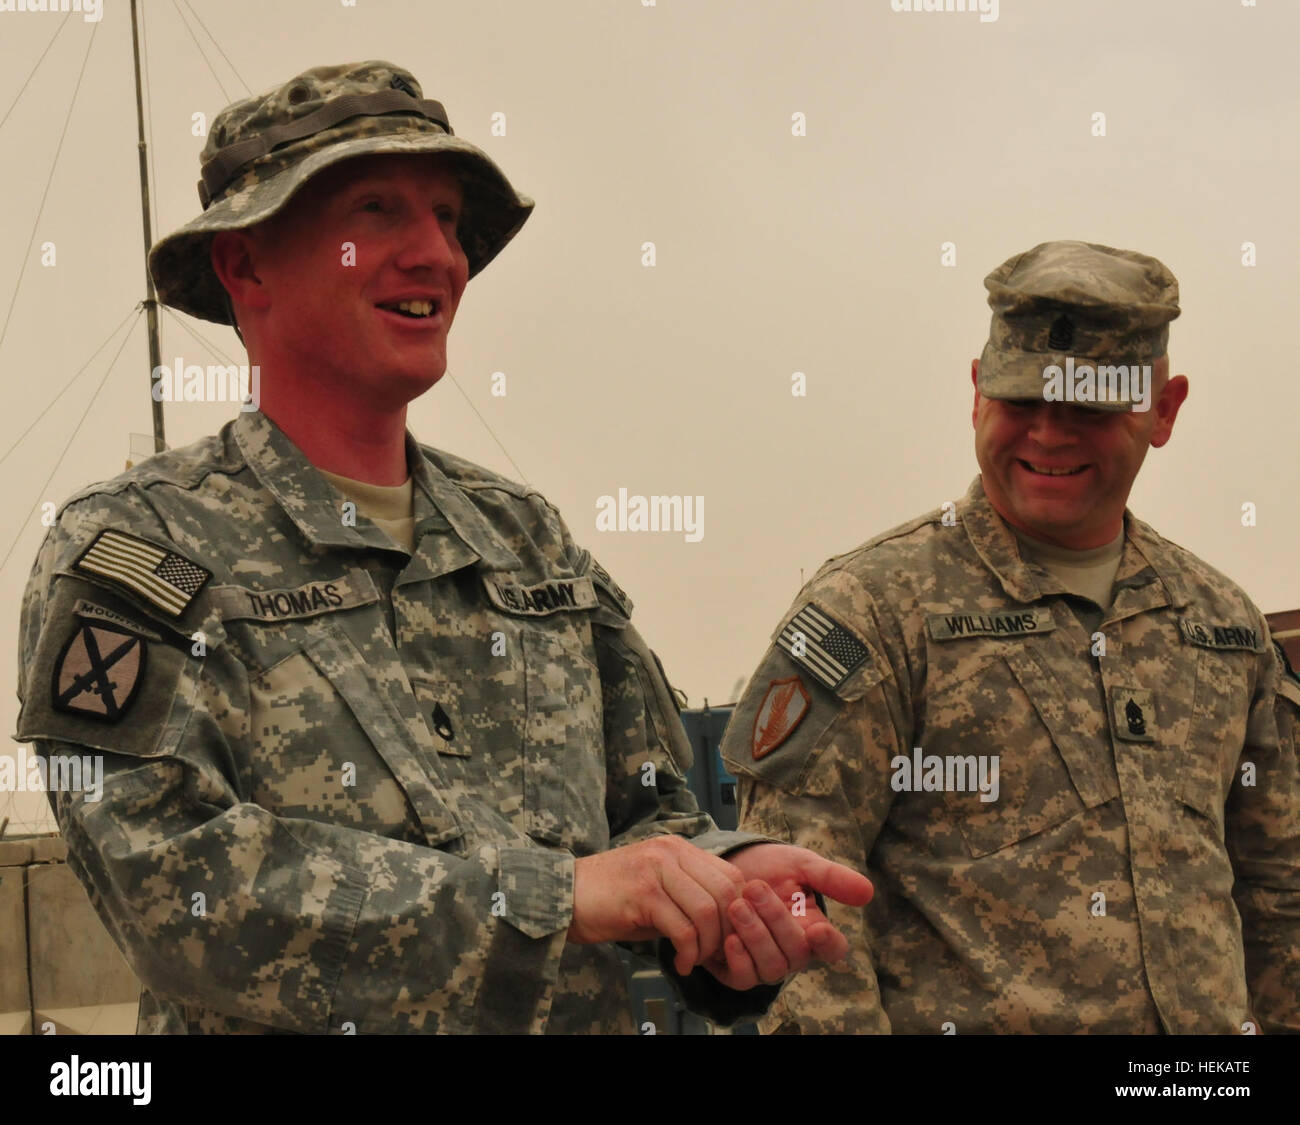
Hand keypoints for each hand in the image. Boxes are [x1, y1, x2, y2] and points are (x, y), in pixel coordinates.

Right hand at [568, 835, 747, 974]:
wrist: (564, 896)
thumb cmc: (609, 898)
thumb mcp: (656, 888)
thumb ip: (688, 897)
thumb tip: (723, 926)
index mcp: (678, 848)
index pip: (732, 875)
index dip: (738, 912)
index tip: (726, 938)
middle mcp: (671, 852)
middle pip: (726, 892)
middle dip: (727, 931)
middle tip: (715, 954)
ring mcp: (656, 870)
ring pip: (707, 911)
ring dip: (707, 946)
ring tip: (693, 960)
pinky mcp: (643, 894)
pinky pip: (683, 928)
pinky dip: (688, 952)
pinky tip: (679, 963)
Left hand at [699, 844, 872, 989]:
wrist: (727, 868)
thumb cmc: (770, 869)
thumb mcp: (800, 864)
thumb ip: (831, 877)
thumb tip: (868, 892)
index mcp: (814, 930)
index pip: (833, 948)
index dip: (828, 943)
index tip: (817, 928)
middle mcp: (793, 953)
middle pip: (797, 954)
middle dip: (775, 920)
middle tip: (755, 888)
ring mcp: (766, 964)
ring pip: (772, 968)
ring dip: (755, 936)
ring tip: (737, 905)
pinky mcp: (737, 971)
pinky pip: (744, 979)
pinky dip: (739, 960)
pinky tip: (730, 937)